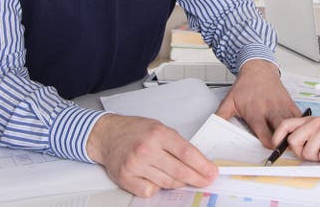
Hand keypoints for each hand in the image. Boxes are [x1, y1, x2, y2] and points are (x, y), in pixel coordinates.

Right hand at [86, 114, 217, 197]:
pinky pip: (150, 191)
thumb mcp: (159, 128)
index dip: (202, 165)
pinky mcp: (126, 178)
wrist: (108, 135)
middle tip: (205, 180)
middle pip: (179, 171)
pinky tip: (157, 178)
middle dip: (196, 178)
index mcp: (158, 134)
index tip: (211, 172)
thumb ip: (177, 144)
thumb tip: (197, 162)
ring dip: (178, 183)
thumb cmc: (134, 130)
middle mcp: (146, 149)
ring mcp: (135, 165)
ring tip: (181, 177)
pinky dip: (157, 187)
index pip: (187, 153)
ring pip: (167, 183)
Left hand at [216, 59, 299, 146]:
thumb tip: (211, 129)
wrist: (258, 68)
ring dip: (295, 134)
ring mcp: (281, 106)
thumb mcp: (229, 101)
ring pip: (293, 123)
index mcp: (255, 111)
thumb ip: (220, 116)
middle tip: (285, 151)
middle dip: (284, 140)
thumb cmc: (245, 86)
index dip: (268, 143)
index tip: (270, 151)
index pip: (263, 131)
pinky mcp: (289, 103)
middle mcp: (269, 109)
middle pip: (281, 128)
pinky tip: (303, 132)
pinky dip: (302, 125)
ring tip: (297, 145)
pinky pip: (299, 116)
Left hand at [271, 117, 319, 162]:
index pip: (287, 124)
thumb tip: (285, 147)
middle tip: (314, 152)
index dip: (277, 135)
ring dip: (317, 157)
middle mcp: (316, 122)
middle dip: (301, 152)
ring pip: (308, 152)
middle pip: (293, 141)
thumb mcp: (318, 136)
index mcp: (310, 120)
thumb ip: (303, 138)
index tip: (274, 145)